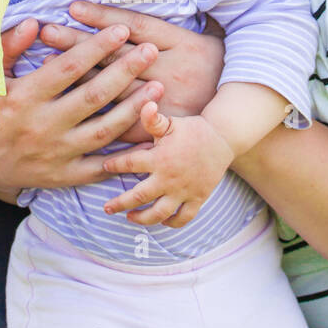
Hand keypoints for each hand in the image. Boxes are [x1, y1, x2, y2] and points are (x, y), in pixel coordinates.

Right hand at [0, 18, 167, 199]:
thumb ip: (5, 47)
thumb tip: (33, 22)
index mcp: (24, 97)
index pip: (68, 68)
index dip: (97, 47)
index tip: (121, 30)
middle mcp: (43, 125)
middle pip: (93, 96)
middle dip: (125, 72)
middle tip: (150, 52)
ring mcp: (57, 153)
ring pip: (103, 131)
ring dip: (133, 110)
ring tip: (157, 89)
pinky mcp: (65, 175)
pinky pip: (101, 167)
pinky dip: (126, 156)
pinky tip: (148, 138)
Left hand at [38, 3, 225, 141]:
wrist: (238, 118)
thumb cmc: (215, 69)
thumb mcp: (199, 39)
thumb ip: (163, 26)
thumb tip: (127, 7)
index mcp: (182, 45)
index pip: (137, 25)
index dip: (104, 16)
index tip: (73, 7)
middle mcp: (171, 72)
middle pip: (117, 55)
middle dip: (79, 43)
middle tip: (47, 30)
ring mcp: (164, 102)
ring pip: (114, 87)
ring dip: (80, 74)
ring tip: (48, 60)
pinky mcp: (158, 127)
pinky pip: (123, 121)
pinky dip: (94, 111)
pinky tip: (68, 102)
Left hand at [100, 109, 233, 226]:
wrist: (222, 138)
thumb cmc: (192, 129)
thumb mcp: (171, 122)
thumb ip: (153, 119)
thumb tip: (145, 105)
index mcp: (159, 158)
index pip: (128, 164)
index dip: (114, 165)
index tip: (105, 166)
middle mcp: (169, 178)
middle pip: (138, 197)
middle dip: (119, 203)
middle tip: (107, 208)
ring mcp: (183, 191)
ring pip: (159, 213)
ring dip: (141, 218)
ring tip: (129, 217)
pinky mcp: (197, 198)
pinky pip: (183, 218)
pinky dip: (171, 223)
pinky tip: (161, 221)